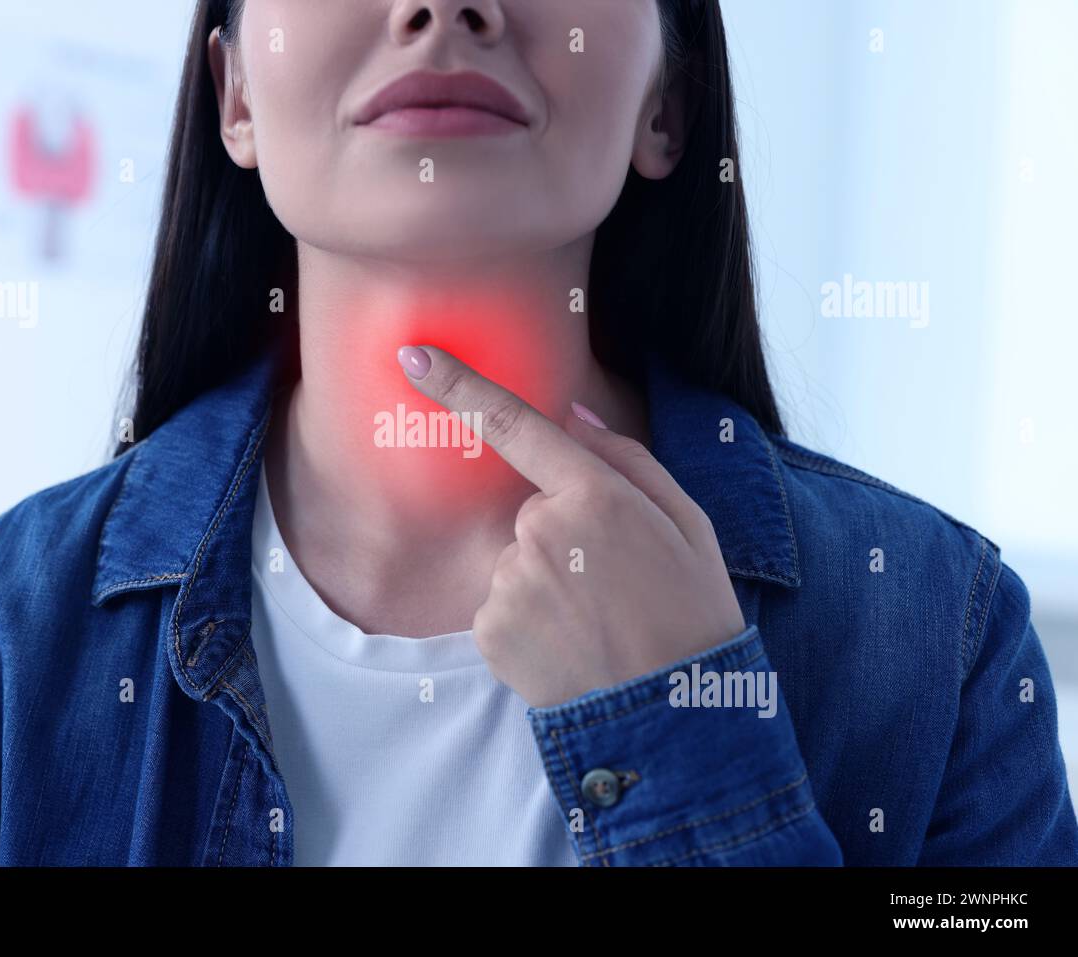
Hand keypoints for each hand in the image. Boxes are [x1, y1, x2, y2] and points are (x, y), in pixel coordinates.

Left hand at [397, 344, 747, 708]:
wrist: (673, 716)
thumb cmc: (691, 612)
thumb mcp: (687, 522)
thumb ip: (626, 459)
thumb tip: (570, 417)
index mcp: (596, 495)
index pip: (513, 424)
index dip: (458, 385)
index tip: (414, 355)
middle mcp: (541, 531)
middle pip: (530, 513)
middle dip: (562, 538)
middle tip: (613, 584)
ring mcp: (510, 582)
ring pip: (515, 562)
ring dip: (546, 584)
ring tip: (596, 622)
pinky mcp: (489, 629)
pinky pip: (499, 606)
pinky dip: (527, 622)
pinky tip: (568, 644)